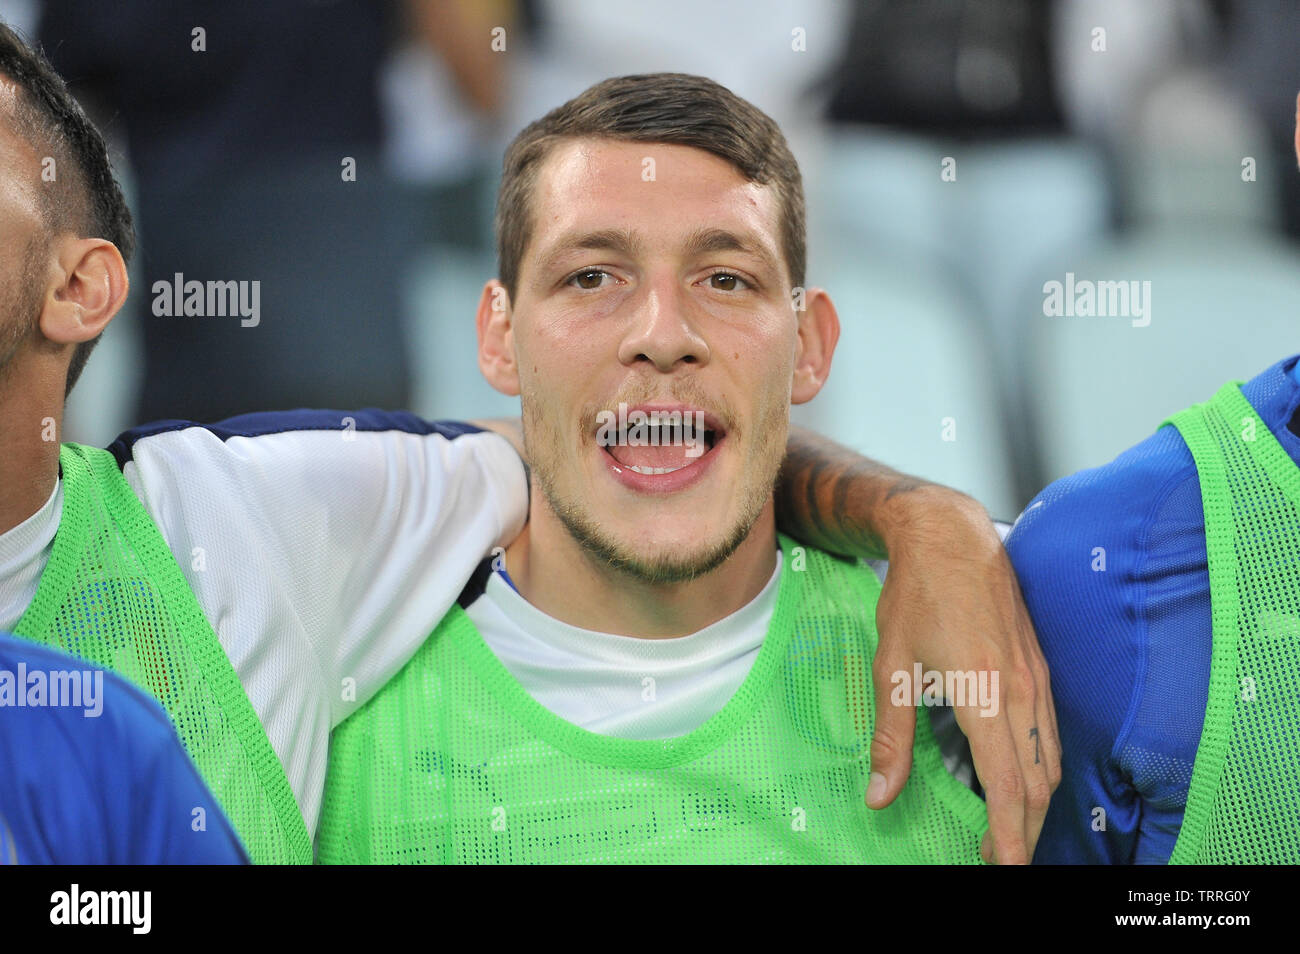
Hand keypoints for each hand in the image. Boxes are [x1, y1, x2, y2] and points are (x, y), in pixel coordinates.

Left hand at [867, 489, 1060, 864]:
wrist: (951, 535)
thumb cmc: (916, 595)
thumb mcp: (892, 665)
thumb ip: (891, 736)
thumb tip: (879, 794)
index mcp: (984, 694)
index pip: (1008, 783)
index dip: (1009, 834)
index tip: (1002, 867)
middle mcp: (1021, 690)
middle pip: (1039, 780)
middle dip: (1026, 829)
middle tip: (1001, 859)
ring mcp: (1036, 676)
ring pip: (1051, 757)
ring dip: (1037, 801)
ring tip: (1011, 831)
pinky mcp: (1038, 665)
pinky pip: (1051, 730)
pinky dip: (1042, 766)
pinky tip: (1023, 777)